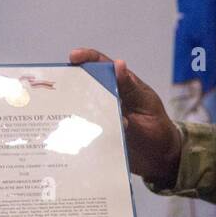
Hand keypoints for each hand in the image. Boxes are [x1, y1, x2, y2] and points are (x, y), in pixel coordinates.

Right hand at [68, 48, 181, 184]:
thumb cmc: (158, 129)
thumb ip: (131, 89)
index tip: (73, 56)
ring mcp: (103, 116)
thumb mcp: (146, 106)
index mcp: (123, 85)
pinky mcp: (99, 134)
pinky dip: (73, 128)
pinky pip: (84, 128)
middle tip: (55, 84)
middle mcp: (109, 98)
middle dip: (70, 80)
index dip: (87, 57)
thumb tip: (119, 64)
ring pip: (81, 105)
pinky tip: (63, 131)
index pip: (103, 65)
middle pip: (86, 83)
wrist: (161, 160)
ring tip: (54, 108)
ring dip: (69, 105)